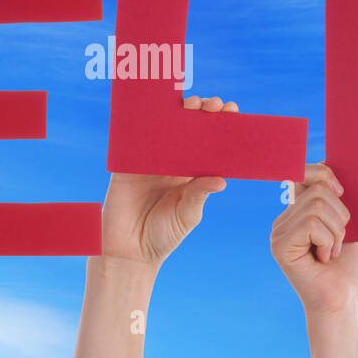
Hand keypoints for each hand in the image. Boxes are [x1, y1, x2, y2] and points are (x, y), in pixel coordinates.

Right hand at [100, 95, 233, 268]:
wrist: (129, 252)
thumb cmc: (163, 236)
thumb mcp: (187, 215)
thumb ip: (199, 195)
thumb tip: (222, 179)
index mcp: (191, 173)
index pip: (208, 142)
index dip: (219, 124)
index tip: (231, 111)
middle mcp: (172, 162)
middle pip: (188, 128)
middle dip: (200, 111)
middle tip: (210, 106)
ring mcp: (148, 160)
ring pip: (163, 128)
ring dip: (176, 111)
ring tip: (190, 104)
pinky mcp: (126, 164)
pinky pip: (133, 139)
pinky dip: (141, 123)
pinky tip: (153, 110)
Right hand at [271, 163, 357, 315]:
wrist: (341, 302)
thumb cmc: (345, 269)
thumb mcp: (345, 227)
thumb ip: (334, 202)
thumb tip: (329, 172)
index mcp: (296, 214)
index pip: (303, 174)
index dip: (324, 174)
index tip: (342, 192)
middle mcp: (282, 221)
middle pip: (317, 189)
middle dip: (340, 215)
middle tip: (338, 242)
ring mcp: (278, 233)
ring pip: (317, 206)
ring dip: (336, 231)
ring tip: (331, 252)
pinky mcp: (279, 246)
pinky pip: (311, 224)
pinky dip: (328, 240)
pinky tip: (323, 258)